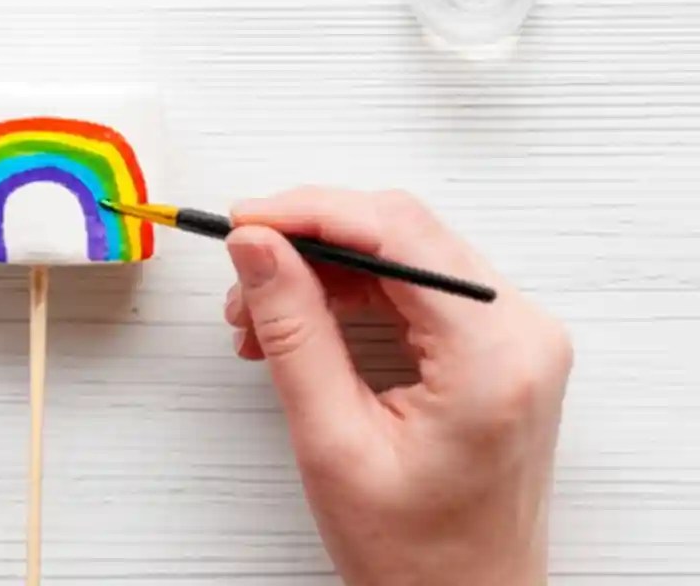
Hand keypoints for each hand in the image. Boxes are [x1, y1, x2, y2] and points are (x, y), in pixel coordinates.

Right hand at [223, 188, 571, 585]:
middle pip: (401, 233)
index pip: (397, 233)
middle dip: (309, 241)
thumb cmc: (416, 555)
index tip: (245, 221)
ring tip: (258, 315)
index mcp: (493, 355)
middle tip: (242, 273)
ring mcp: (514, 337)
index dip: (310, 212)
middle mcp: (520, 331)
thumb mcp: (333, 442)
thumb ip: (294, 332)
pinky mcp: (495, 348)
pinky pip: (415, 289)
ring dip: (324, 270)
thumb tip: (257, 247)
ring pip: (402, 255)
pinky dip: (351, 294)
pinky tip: (301, 322)